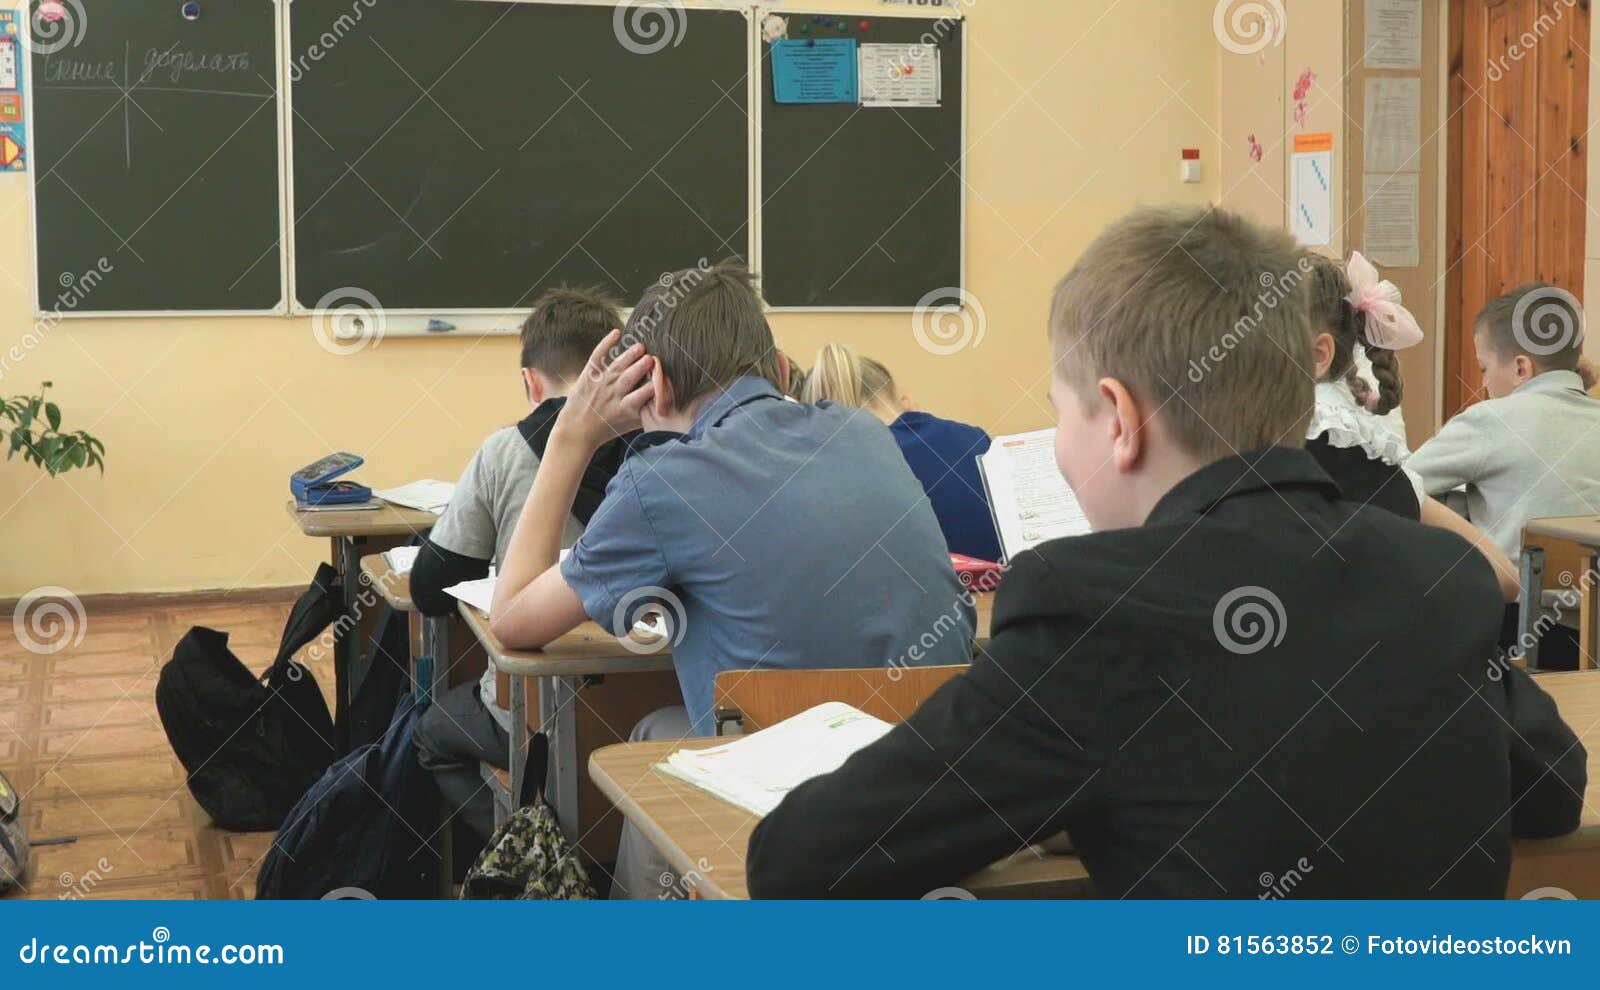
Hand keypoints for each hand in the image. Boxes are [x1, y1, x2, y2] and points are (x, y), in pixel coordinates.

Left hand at [555, 329, 654, 449]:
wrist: (575, 431)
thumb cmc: (607, 428)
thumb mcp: (629, 425)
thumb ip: (647, 414)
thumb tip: (670, 405)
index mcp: (624, 409)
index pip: (642, 396)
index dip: (653, 387)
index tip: (663, 379)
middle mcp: (612, 395)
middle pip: (628, 379)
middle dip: (640, 368)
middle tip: (651, 359)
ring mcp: (599, 383)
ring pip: (617, 366)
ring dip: (629, 356)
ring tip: (641, 347)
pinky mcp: (588, 375)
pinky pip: (598, 356)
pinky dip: (606, 343)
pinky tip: (617, 332)